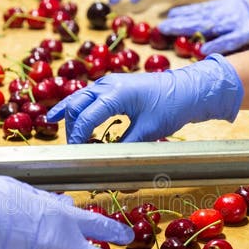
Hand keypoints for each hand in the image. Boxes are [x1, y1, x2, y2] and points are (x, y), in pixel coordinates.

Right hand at [47, 54, 243, 142]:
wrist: (189, 88)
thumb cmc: (172, 108)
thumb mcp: (148, 132)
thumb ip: (124, 148)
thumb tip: (108, 165)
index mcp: (115, 94)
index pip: (85, 117)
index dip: (77, 138)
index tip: (76, 155)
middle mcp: (107, 84)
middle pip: (76, 106)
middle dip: (71, 129)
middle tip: (72, 150)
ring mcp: (108, 83)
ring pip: (78, 99)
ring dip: (71, 119)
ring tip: (63, 137)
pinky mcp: (112, 86)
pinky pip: (86, 96)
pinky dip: (75, 109)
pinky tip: (59, 116)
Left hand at [160, 0, 248, 53]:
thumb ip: (242, 21)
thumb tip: (227, 34)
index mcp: (235, 7)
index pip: (206, 9)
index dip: (187, 13)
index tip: (168, 16)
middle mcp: (235, 12)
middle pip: (203, 16)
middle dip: (181, 21)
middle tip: (161, 26)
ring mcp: (243, 20)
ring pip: (211, 24)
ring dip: (189, 27)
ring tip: (169, 30)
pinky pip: (233, 38)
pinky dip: (219, 43)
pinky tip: (204, 48)